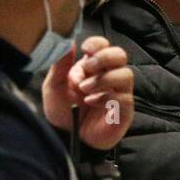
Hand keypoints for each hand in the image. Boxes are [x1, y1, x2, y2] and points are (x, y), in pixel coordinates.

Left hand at [41, 34, 133, 149]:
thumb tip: (67, 41)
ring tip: (85, 90)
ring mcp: (118, 93)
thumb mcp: (54, 86)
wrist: (66, 138)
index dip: (97, 43)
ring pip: (126, 75)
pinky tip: (91, 103)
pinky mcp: (124, 110)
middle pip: (120, 55)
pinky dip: (106, 98)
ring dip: (104, 79)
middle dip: (104, 57)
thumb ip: (60, 64)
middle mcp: (108, 76)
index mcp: (91, 67)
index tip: (85, 49)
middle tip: (88, 68)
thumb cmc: (62, 111)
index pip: (103, 45)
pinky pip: (124, 97)